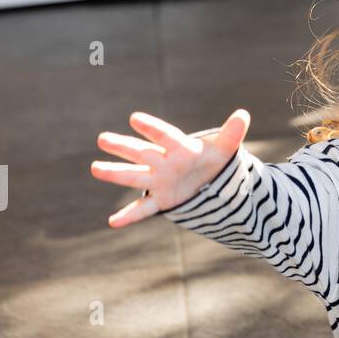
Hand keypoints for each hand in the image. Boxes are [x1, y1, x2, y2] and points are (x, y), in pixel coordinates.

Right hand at [90, 108, 250, 227]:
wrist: (211, 181)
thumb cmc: (215, 160)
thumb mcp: (225, 149)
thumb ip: (231, 134)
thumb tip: (243, 115)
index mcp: (179, 147)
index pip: (165, 136)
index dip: (151, 128)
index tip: (135, 119)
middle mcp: (164, 162)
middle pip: (141, 153)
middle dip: (123, 147)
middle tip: (103, 139)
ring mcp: (159, 181)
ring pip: (134, 177)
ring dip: (115, 173)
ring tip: (95, 168)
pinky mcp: (161, 200)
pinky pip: (143, 209)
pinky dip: (129, 216)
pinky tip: (112, 223)